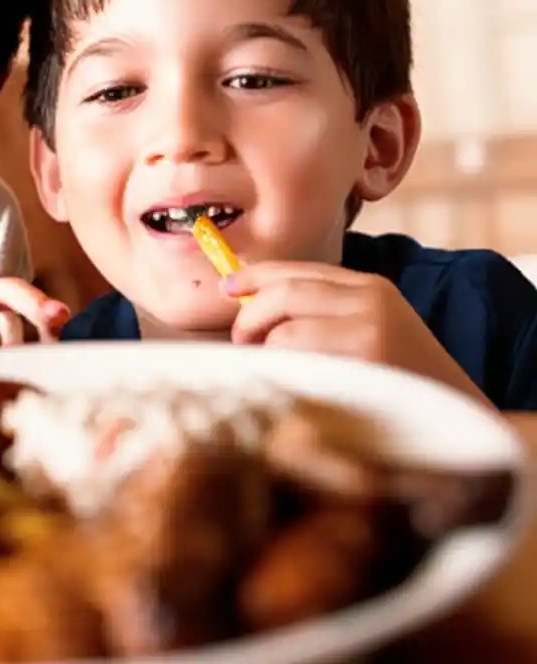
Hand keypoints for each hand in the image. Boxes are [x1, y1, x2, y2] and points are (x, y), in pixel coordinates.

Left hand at [224, 262, 489, 405]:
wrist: (457, 415)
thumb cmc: (400, 379)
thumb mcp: (371, 331)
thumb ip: (322, 315)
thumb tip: (250, 312)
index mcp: (371, 287)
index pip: (299, 270)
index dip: (256, 276)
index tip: (228, 287)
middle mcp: (371, 300)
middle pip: (284, 294)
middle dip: (250, 318)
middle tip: (241, 342)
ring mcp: (370, 330)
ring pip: (284, 332)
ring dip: (268, 355)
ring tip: (282, 374)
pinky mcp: (365, 363)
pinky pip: (298, 363)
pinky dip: (285, 376)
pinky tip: (299, 389)